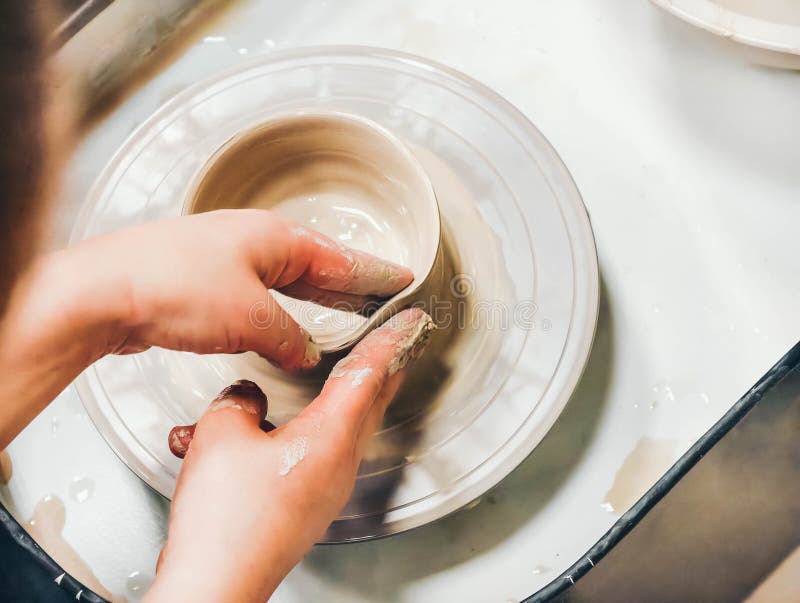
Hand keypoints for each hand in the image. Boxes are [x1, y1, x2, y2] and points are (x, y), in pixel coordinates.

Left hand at [70, 208, 413, 368]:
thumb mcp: (250, 318)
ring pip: (283, 283)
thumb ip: (288, 337)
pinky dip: (277, 315)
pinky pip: (256, 299)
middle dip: (348, 283)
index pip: (339, 256)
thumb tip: (305, 351)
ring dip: (312, 302)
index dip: (374, 270)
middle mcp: (251, 242)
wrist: (100, 294)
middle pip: (314, 265)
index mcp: (273, 237)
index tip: (403, 276)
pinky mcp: (201, 285)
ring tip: (341, 314)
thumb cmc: (170, 286)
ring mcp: (224, 261)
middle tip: (380, 294)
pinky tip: (282, 333)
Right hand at [145, 308, 433, 602]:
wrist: (215, 585)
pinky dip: (301, 428)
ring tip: (344, 372)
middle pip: (369, 402)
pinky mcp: (305, 504)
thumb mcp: (221, 437)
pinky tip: (265, 426)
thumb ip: (238, 402)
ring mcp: (324, 488)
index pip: (369, 376)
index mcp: (329, 439)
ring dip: (343, 396)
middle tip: (398, 342)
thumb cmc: (225, 524)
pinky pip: (314, 451)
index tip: (411, 322)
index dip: (389, 342)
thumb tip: (245, 398)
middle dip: (384, 367)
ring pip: (341, 426)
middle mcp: (337, 464)